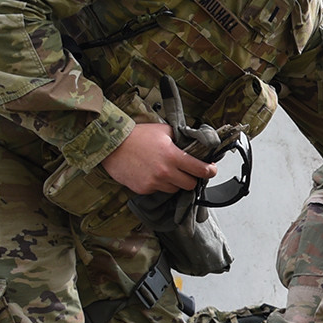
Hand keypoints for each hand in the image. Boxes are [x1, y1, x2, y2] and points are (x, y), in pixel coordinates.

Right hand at [102, 123, 216, 194]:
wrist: (111, 145)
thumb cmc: (137, 136)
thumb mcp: (163, 131)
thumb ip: (181, 139)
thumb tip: (196, 144)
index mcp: (173, 156)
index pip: (201, 170)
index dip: (210, 171)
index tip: (211, 169)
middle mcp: (165, 172)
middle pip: (190, 185)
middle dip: (191, 178)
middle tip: (187, 171)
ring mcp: (154, 182)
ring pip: (175, 189)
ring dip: (175, 182)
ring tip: (166, 170)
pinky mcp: (144, 189)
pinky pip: (159, 191)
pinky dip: (159, 184)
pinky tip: (152, 173)